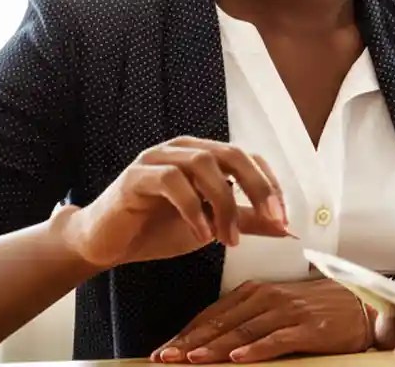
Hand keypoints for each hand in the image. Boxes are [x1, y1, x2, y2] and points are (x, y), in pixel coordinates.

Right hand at [62, 136, 289, 269]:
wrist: (107, 244)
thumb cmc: (159, 229)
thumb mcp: (213, 226)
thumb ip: (247, 222)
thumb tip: (287, 228)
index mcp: (206, 155)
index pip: (249, 158)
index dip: (270, 185)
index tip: (283, 218)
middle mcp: (185, 149)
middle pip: (232, 154)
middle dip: (258, 187)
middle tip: (270, 220)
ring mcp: (159, 158)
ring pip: (204, 164)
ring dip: (224, 203)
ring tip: (226, 238)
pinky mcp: (136, 175)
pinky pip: (171, 180)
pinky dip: (192, 207)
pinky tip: (200, 233)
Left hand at [152, 278, 371, 363]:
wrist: (362, 306)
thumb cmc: (318, 307)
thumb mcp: (279, 304)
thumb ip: (249, 315)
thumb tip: (214, 337)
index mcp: (258, 291)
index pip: (214, 312)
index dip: (187, 332)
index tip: (164, 349)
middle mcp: (269, 298)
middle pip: (222, 322)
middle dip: (190, 342)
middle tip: (165, 357)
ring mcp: (288, 312)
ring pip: (244, 331)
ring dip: (215, 347)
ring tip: (192, 360)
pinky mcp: (308, 328)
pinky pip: (277, 340)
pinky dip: (256, 349)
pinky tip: (239, 358)